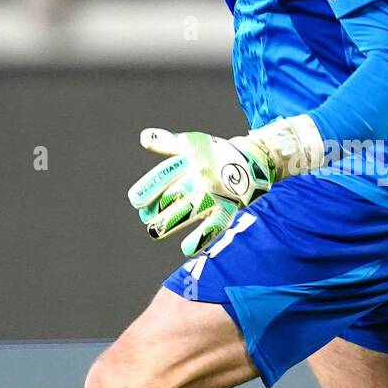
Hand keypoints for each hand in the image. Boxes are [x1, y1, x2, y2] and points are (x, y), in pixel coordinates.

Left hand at [128, 127, 274, 255]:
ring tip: (154, 232)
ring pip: (190, 211)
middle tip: (146, 218)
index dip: (148, 188)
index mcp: (192, 159)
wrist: (252, 161)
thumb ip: (166, 142)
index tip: (135, 200)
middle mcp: (203, 176)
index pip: (165, 174)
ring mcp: (216, 194)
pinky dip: (202, 238)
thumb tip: (144, 138)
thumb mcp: (192, 143)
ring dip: (169, 223)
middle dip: (156, 209)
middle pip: (174, 195)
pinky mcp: (228, 209)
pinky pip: (215, 225)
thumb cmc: (213, 153)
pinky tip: (186, 249)